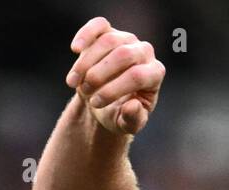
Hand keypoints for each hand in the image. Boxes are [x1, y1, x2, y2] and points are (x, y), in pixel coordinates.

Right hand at [66, 16, 164, 135]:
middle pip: (123, 55)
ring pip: (107, 42)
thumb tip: (132, 106)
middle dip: (99, 75)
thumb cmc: (118, 113)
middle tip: (85, 92)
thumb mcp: (126, 124)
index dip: (113, 90)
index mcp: (154, 74)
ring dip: (86, 63)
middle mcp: (144, 52)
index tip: (95, 103)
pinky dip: (85, 35)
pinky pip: (99, 26)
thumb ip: (132, 119)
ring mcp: (127, 39)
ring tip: (73, 82)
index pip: (137, 76)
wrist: (104, 101)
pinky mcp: (109, 31)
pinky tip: (75, 49)